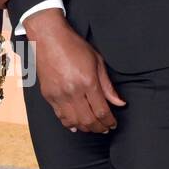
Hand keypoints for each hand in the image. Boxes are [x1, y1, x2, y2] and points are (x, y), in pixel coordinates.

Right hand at [25, 10, 125, 131]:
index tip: (113, 124)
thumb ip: (108, 85)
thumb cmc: (74, 46)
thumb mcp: (97, 62)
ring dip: (85, 128)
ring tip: (93, 128)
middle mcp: (73, 91)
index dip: (109, 121)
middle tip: (105, 129)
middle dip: (99, 128)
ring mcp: (59, 95)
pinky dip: (69, 124)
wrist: (49, 39)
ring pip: (74, 122)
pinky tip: (76, 126)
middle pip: (89, 120)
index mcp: (87, 81)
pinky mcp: (48, 96)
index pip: (101, 110)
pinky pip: (60, 116)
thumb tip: (119, 103)